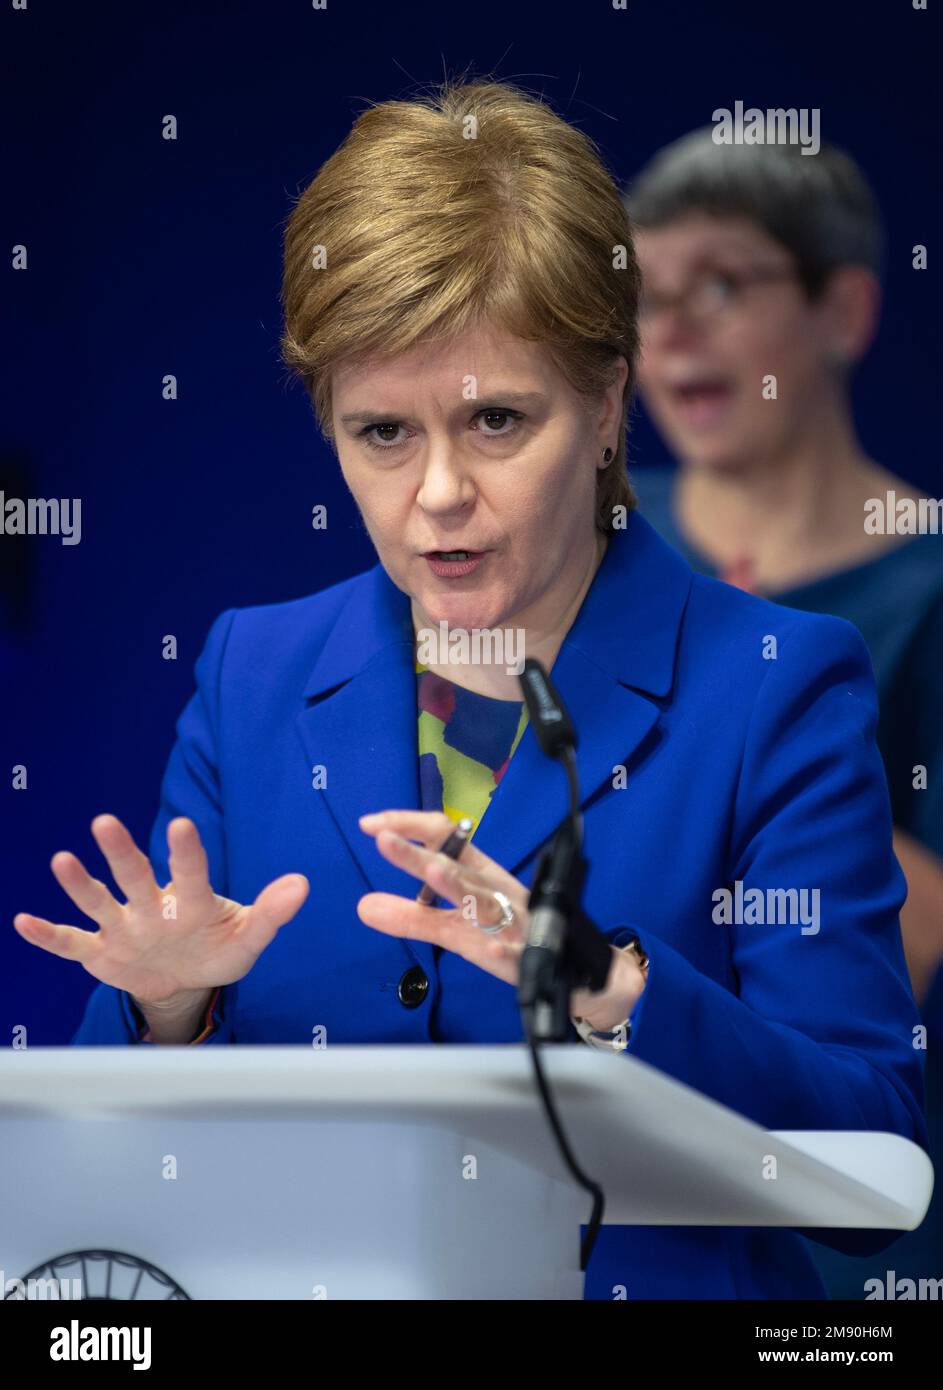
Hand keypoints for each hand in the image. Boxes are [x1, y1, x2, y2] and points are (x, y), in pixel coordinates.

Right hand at [13, 814, 308, 1004]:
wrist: (186, 979)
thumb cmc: (218, 948)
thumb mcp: (249, 936)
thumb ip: (272, 913)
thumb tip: (302, 885)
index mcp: (192, 902)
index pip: (190, 873)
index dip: (187, 852)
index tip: (182, 825)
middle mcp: (152, 907)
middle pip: (136, 877)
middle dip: (122, 853)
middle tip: (106, 822)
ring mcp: (124, 928)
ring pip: (100, 902)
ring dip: (80, 885)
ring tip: (62, 860)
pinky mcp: (102, 952)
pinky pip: (73, 943)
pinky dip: (49, 936)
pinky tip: (24, 923)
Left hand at [357, 810, 643, 1028]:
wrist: (569, 967)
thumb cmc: (506, 934)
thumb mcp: (453, 927)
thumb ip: (411, 916)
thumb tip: (363, 906)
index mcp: (477, 873)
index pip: (443, 836)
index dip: (408, 826)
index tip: (370, 826)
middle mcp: (494, 888)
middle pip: (454, 864)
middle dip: (419, 854)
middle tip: (384, 840)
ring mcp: (513, 919)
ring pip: (484, 898)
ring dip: (459, 885)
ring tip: (433, 872)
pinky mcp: (529, 953)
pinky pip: (515, 949)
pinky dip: (503, 947)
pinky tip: (487, 946)